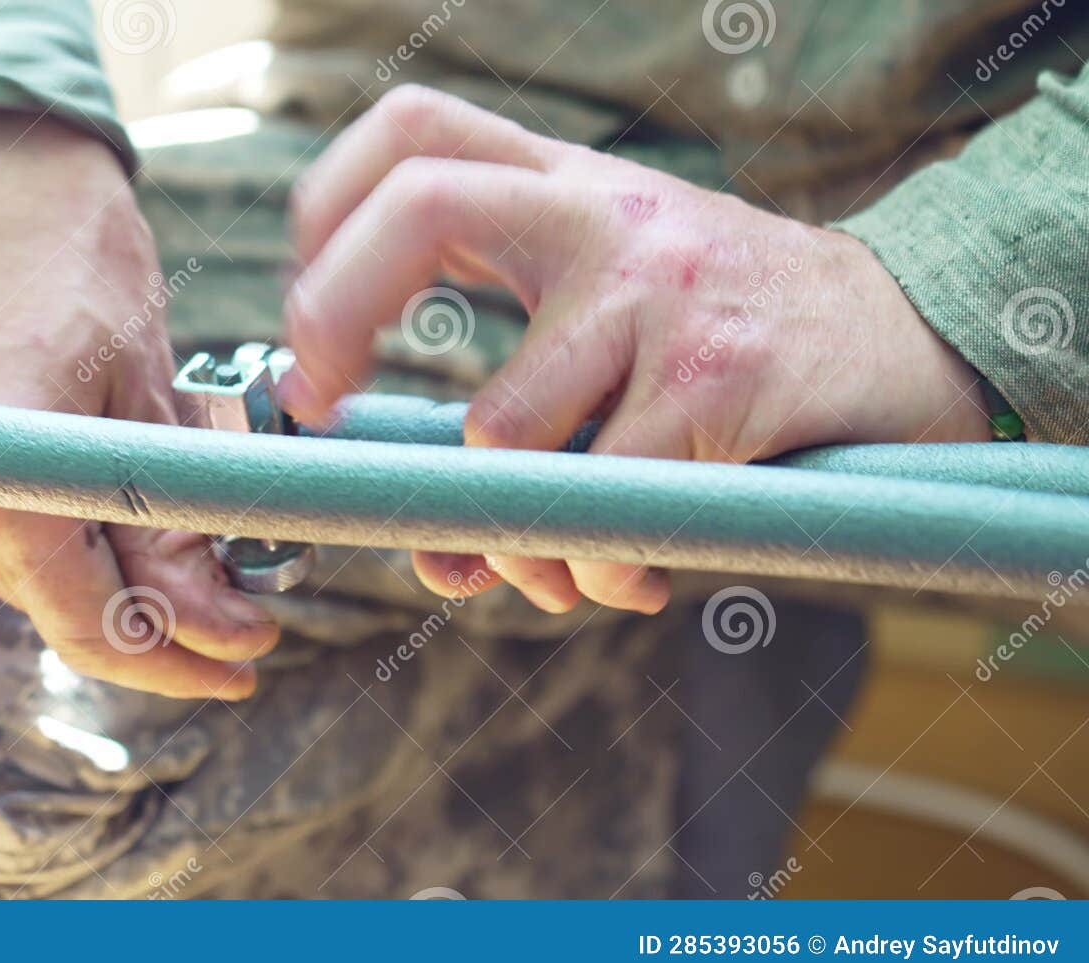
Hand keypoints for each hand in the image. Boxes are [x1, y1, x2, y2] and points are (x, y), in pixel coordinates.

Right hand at [0, 110, 276, 699]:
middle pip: (50, 600)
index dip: (174, 657)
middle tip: (223, 577)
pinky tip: (54, 456)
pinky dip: (20, 514)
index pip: (87, 623)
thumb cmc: (65, 246)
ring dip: (78, 550)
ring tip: (126, 476)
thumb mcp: (147, 387)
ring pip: (7, 567)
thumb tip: (216, 628)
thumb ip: (172, 520)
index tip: (241, 660)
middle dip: (141, 600)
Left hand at [277, 86, 988, 614]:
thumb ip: (514, 384)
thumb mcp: (612, 308)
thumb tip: (435, 547)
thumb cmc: (725, 338)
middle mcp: (603, 214)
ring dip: (507, 536)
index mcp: (563, 189)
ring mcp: (659, 287)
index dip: (325, 219)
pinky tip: (628, 576)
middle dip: (333, 316)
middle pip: (421, 206)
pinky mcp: (717, 376)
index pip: (411, 137)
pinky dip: (594, 570)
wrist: (904, 339)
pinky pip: (602, 505)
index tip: (307, 331)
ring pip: (503, 429)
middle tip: (326, 413)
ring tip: (556, 569)